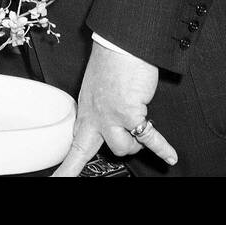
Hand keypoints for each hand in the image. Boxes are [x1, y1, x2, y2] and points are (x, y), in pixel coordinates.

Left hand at [52, 43, 177, 175]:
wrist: (122, 44)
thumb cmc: (113, 61)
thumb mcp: (97, 87)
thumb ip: (100, 108)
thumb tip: (112, 122)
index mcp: (86, 109)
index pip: (73, 141)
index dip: (65, 164)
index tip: (56, 178)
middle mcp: (94, 115)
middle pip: (84, 151)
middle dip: (74, 167)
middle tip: (64, 180)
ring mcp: (110, 116)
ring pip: (121, 148)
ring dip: (135, 144)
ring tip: (140, 134)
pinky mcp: (129, 114)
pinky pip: (149, 138)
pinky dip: (162, 147)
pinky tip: (169, 156)